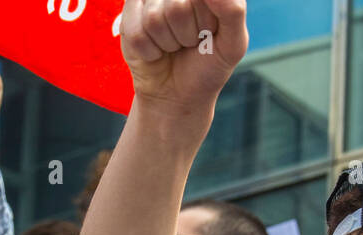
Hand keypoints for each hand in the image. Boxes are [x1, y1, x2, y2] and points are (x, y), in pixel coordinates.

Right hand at [120, 0, 247, 116]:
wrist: (178, 96)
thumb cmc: (208, 67)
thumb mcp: (233, 44)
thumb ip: (233, 10)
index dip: (207, 21)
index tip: (210, 33)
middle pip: (177, 6)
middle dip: (187, 34)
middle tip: (190, 42)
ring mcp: (150, 1)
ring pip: (154, 19)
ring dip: (168, 43)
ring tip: (174, 47)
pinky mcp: (129, 17)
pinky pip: (137, 33)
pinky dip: (150, 52)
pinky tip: (156, 52)